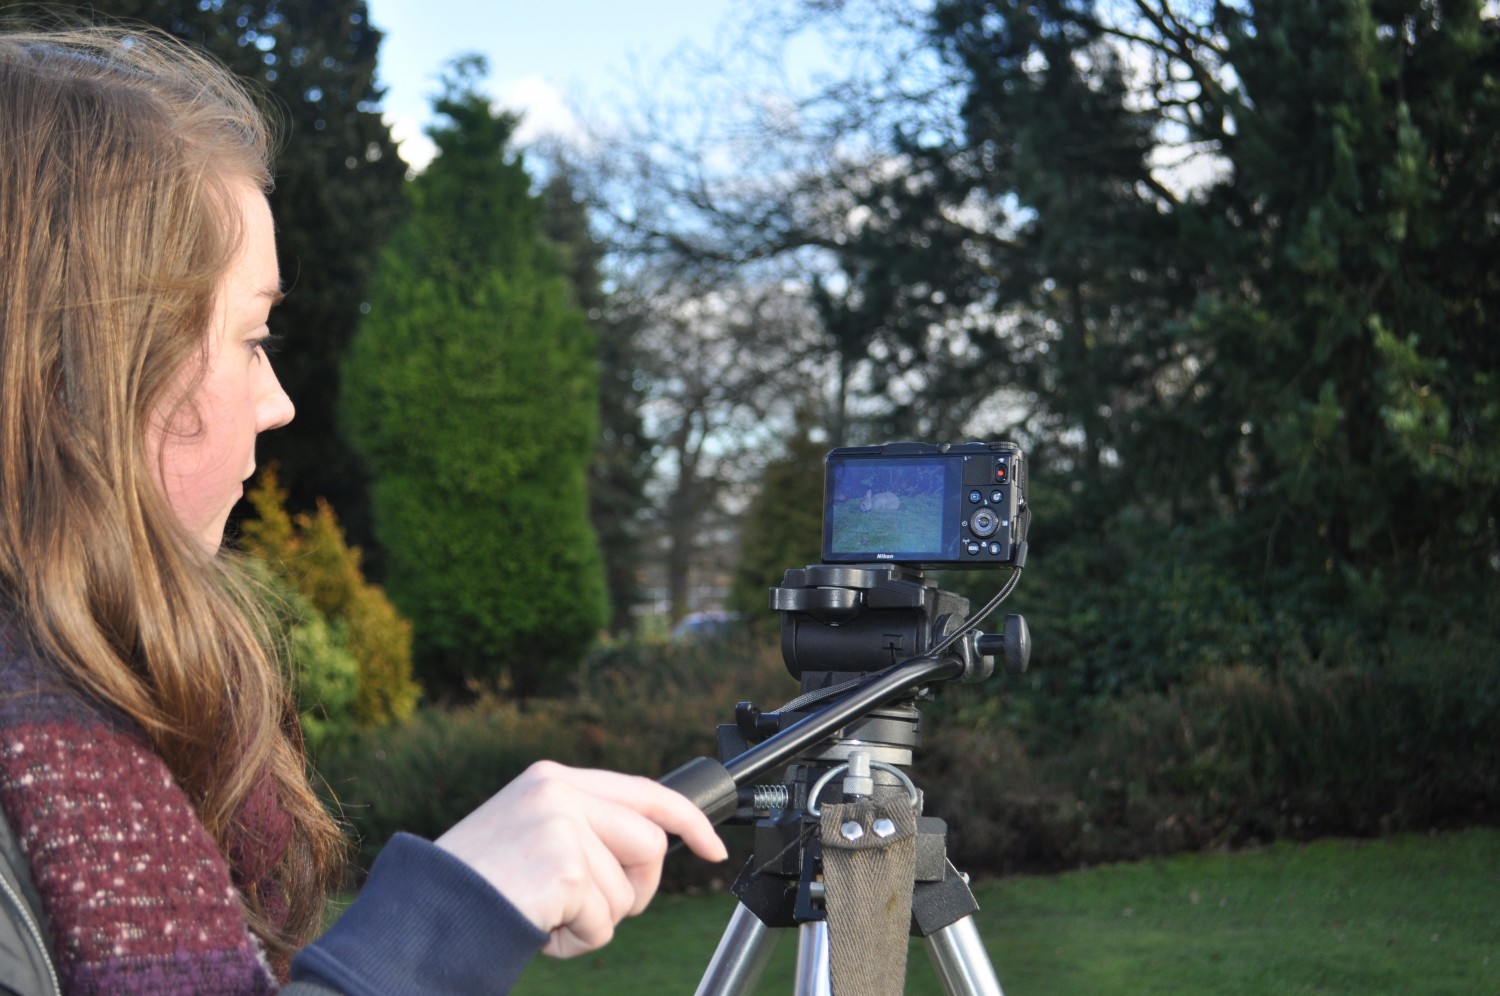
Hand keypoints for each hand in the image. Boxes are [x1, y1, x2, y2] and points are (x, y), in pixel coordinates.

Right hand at [435, 760, 727, 957]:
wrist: (426, 915)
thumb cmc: (475, 886)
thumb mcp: (528, 833)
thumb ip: (582, 826)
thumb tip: (647, 847)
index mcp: (553, 778)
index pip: (645, 791)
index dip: (688, 822)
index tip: (713, 849)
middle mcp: (560, 792)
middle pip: (648, 846)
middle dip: (634, 889)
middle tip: (585, 907)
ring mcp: (563, 826)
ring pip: (627, 893)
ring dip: (593, 921)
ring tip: (543, 914)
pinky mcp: (565, 867)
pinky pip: (604, 922)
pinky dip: (576, 940)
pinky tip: (538, 928)